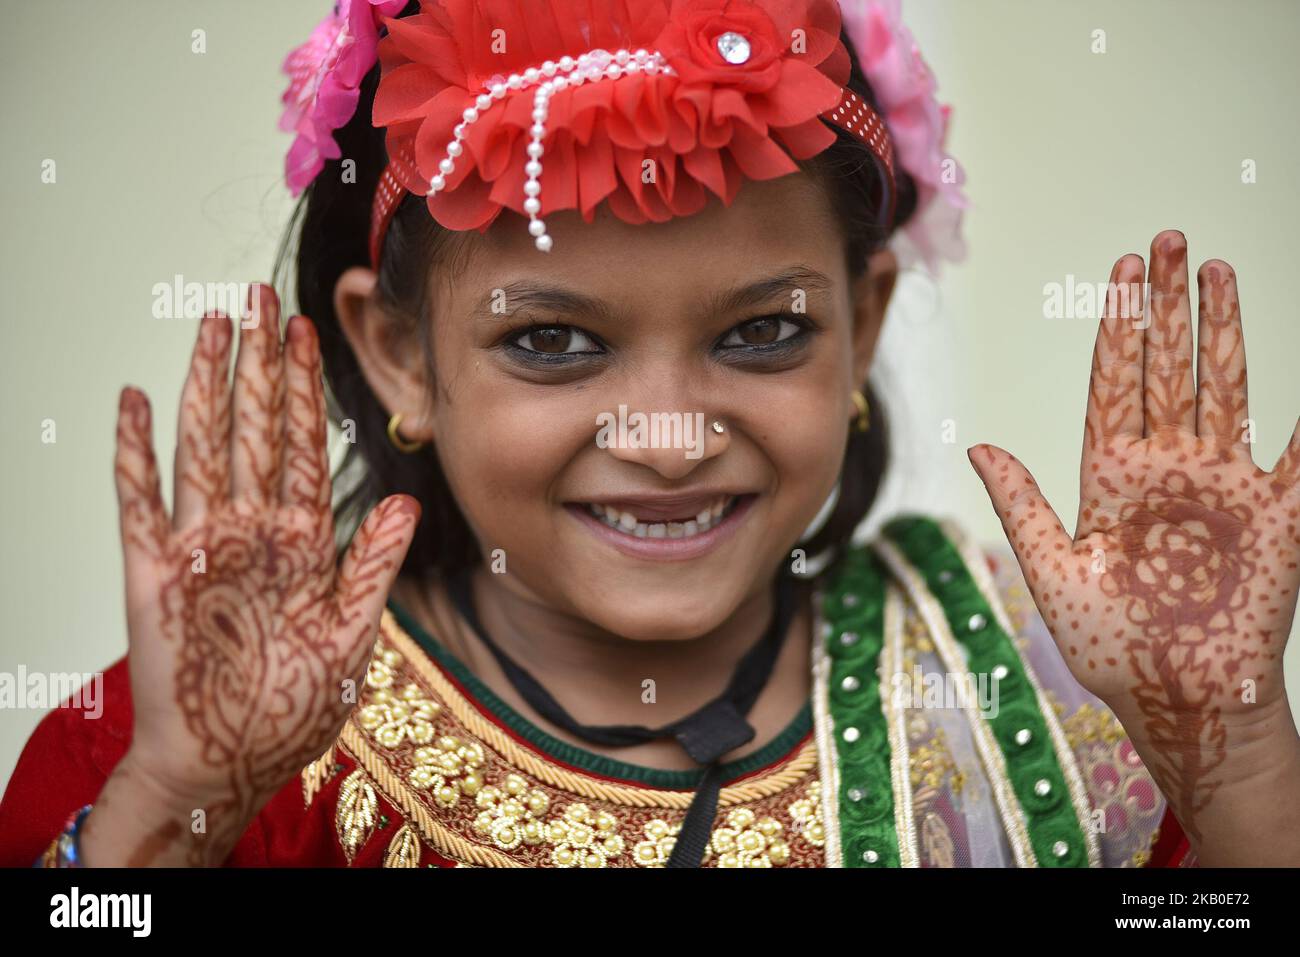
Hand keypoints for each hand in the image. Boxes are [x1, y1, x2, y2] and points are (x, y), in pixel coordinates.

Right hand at [107, 284, 419, 864]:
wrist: (230, 762)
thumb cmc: (290, 706)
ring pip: (203, 448)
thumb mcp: (350, 634)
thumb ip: (374, 566)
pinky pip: (141, 503)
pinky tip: (137, 402)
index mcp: (300, 542)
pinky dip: (135, 453)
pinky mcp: (152, 573)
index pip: (303, 448)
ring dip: (207, 388)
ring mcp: (201, 546)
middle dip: (260, 365)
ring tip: (212, 327)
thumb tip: (405, 500)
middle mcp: (251, 532)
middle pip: (254, 431)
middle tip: (261, 297)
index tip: (308, 333)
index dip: (305, 390)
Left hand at [968, 230, 1299, 846]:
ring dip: (1223, 330)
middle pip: (1168, 368)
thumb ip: (1023, 503)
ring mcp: (1224, 485)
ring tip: (1216, 271)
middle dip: (1168, 306)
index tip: (1122, 273)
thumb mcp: (1054, 572)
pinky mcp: (1276, 516)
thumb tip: (979, 443)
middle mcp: (1168, 468)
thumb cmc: (1111, 648)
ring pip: (1224, 388)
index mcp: (1113, 478)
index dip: (1120, 329)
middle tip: (1167, 241)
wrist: (1179, 700)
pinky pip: (1299, 458)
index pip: (1115, 384)